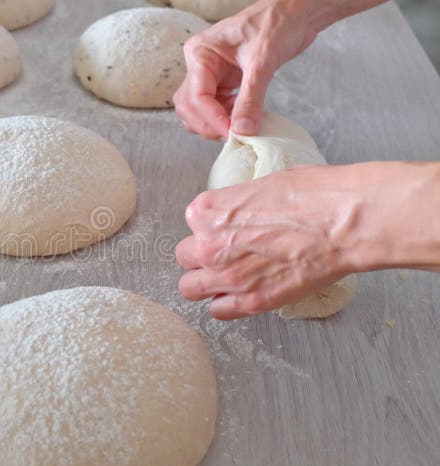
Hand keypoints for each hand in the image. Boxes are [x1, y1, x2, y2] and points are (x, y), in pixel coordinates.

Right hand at [173, 0, 319, 139]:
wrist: (295, 14)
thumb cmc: (277, 24)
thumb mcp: (262, 62)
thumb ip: (250, 98)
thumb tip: (242, 130)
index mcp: (201, 53)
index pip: (196, 95)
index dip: (212, 118)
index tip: (231, 133)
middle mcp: (200, 64)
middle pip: (189, 106)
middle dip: (207, 123)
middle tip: (232, 135)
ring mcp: (210, 74)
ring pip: (198, 110)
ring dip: (214, 123)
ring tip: (239, 124)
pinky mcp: (223, 81)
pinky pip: (215, 107)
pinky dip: (225, 117)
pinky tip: (243, 116)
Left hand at [175, 162, 439, 319]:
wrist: (345, 221)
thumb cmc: (313, 194)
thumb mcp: (263, 184)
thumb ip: (237, 204)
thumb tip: (240, 211)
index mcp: (207, 211)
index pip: (192, 223)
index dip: (212, 226)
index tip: (230, 227)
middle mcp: (208, 245)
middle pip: (185, 257)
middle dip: (202, 255)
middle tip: (227, 252)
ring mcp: (227, 276)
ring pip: (191, 288)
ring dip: (206, 282)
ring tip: (229, 276)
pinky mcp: (250, 301)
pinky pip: (218, 310)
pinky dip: (226, 304)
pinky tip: (242, 293)